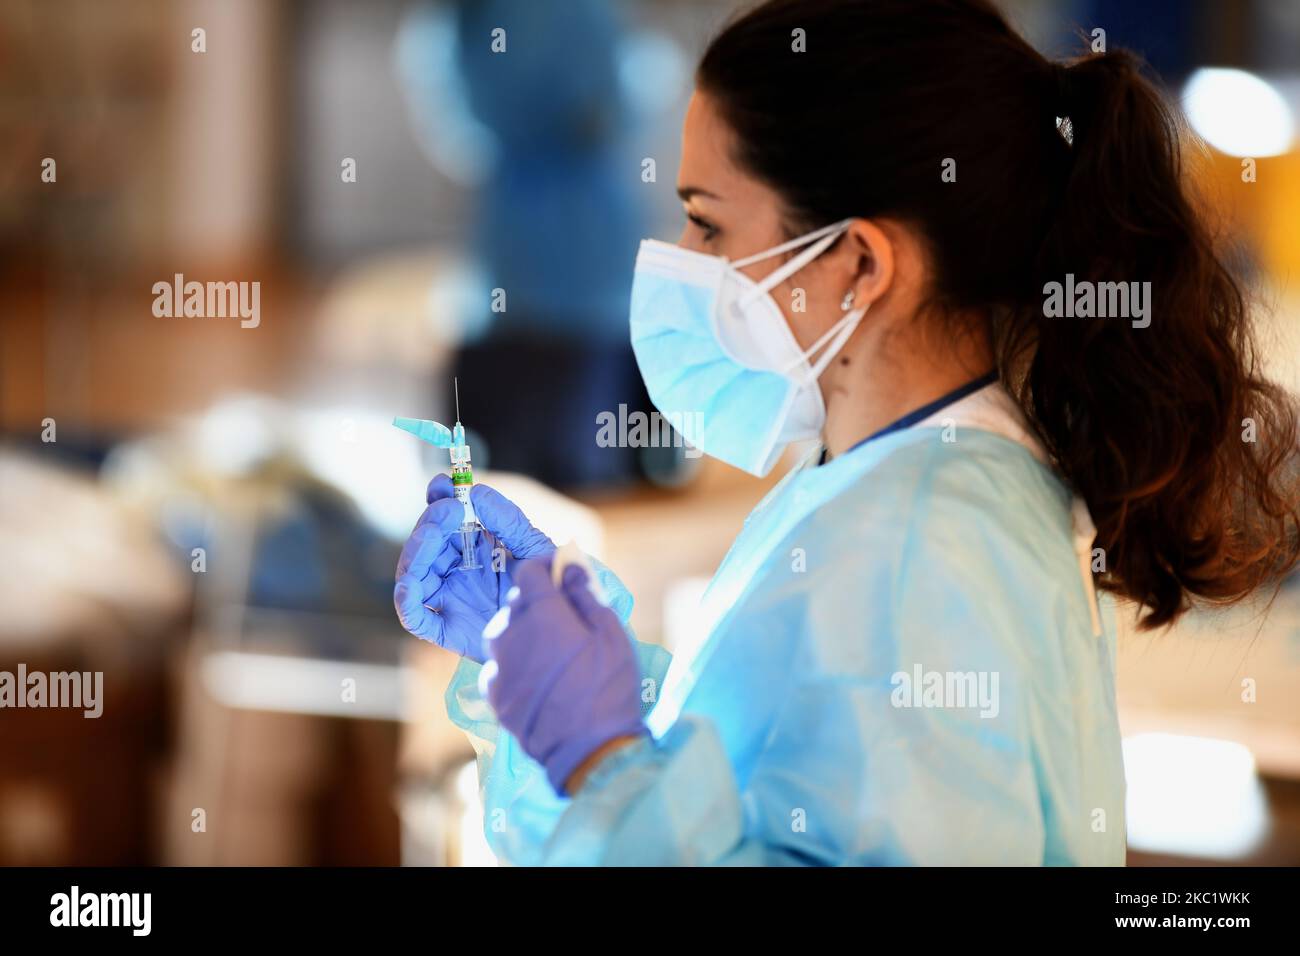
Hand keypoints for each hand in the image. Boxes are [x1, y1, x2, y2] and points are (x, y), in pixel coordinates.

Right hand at [394, 476, 553, 661]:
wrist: (557, 634)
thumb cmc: (549, 587)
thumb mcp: (535, 548)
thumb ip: (508, 520)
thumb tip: (476, 493)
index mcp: (476, 545)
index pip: (447, 517)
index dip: (439, 498)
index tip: (441, 485)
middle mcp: (458, 568)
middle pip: (426, 542)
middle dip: (430, 521)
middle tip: (448, 510)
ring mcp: (449, 596)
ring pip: (414, 573)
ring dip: (414, 553)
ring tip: (431, 536)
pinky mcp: (447, 627)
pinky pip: (416, 616)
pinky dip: (406, 601)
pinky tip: (410, 585)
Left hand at [482, 559, 645, 793]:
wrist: (588, 752)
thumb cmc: (607, 687)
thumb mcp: (611, 634)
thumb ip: (585, 596)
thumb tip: (570, 568)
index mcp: (540, 614)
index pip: (528, 571)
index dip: (545, 565)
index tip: (563, 571)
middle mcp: (510, 635)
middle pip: (515, 601)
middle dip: (538, 599)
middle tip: (566, 613)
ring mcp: (497, 667)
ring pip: (503, 633)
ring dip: (523, 629)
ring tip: (551, 646)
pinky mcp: (493, 696)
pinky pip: (498, 664)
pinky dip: (514, 661)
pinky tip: (537, 674)